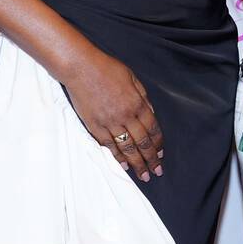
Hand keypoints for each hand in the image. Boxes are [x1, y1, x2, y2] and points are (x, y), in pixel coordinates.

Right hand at [60, 52, 163, 181]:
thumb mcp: (132, 78)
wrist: (81, 68)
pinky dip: (117, 157)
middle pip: (142, 142)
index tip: (161, 154)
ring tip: (142, 174)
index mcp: (137, 102)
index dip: (158, 144)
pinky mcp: (95, 126)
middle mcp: (126, 115)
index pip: (152, 128)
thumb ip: (143, 97)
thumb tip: (151, 113)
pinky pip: (108, 146)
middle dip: (151, 159)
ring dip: (136, 163)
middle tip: (156, 171)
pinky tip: (123, 165)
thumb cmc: (107, 69)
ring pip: (126, 148)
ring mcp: (110, 122)